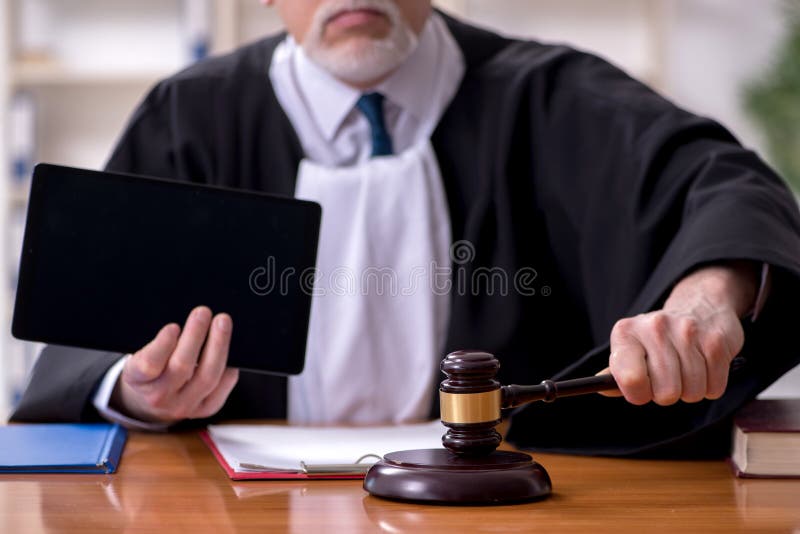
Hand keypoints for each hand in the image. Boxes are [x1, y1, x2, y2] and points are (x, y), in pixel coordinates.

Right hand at [110, 306, 238, 423]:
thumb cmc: (150, 369)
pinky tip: (230, 348)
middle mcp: (159, 397)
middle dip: (195, 336)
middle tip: (203, 312)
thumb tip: (189, 319)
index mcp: (137, 380)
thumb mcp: (140, 355)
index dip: (162, 346)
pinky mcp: (205, 409)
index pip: (149, 365)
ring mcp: (184, 406)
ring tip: (222, 322)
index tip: (173, 326)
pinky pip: (222, 386)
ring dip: (218, 346)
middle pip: (182, 368)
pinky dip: (229, 365)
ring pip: (207, 377)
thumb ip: (158, 343)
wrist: (152, 402)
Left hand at [599, 262, 757, 405]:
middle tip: (667, 379)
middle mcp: (655, 328)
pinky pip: (715, 388)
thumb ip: (616, 372)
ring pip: (692, 392)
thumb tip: (601, 389)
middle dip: (667, 394)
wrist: (699, 306)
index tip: (641, 390)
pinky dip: (710, 386)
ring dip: (690, 391)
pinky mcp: (716, 341)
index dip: (637, 394)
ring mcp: (687, 332)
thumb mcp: (631, 347)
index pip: (630, 379)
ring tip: (685, 371)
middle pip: (666, 393)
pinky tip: (703, 367)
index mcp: (626, 332)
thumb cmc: (656, 338)